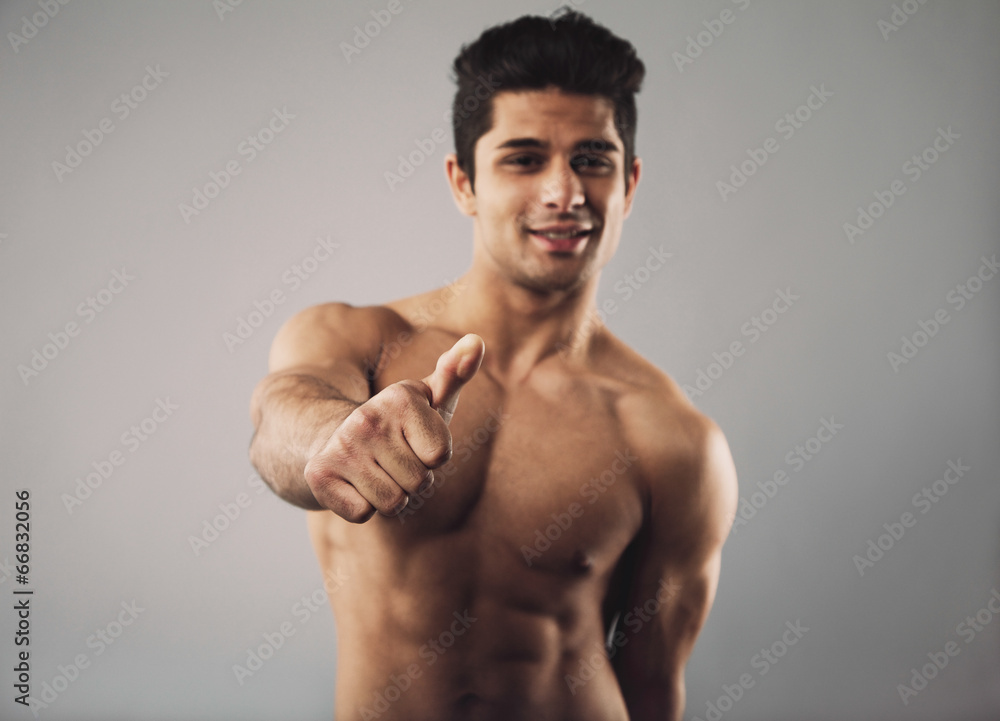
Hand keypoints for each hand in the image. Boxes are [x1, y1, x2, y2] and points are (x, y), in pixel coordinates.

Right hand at [304, 334, 484, 521]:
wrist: (325, 435)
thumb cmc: (394, 424)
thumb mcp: (426, 399)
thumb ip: (455, 373)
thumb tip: (477, 341)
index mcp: (400, 398)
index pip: (440, 456)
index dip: (431, 456)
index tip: (413, 441)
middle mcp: (367, 419)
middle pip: (418, 482)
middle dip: (411, 479)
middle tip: (391, 459)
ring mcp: (341, 447)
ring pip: (393, 503)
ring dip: (389, 495)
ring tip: (374, 472)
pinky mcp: (320, 475)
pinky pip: (363, 514)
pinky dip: (362, 507)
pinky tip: (353, 484)